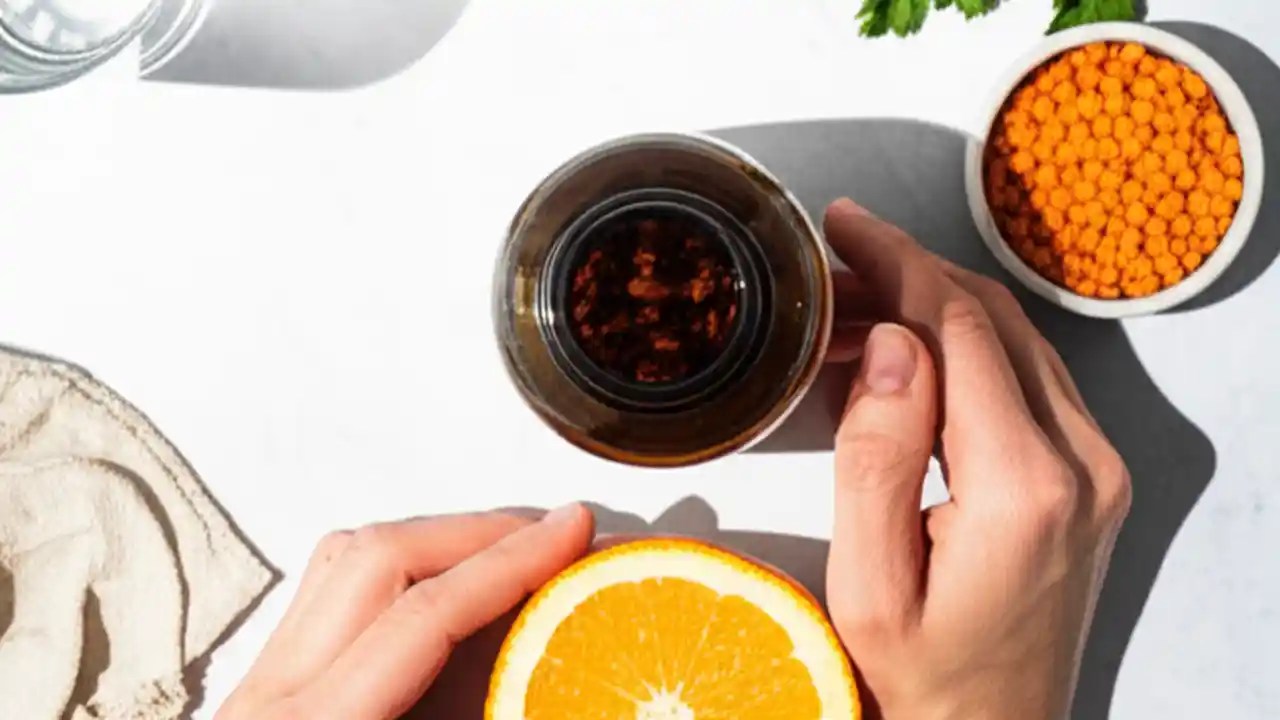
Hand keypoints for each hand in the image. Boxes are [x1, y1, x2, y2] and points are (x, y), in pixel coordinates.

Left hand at [217, 505, 593, 719]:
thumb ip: (492, 705)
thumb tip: (562, 685)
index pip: (422, 615)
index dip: (509, 564)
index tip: (573, 530)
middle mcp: (274, 694)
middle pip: (376, 558)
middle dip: (479, 534)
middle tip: (555, 535)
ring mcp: (262, 681)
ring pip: (346, 559)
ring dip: (439, 541)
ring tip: (512, 550)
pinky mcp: (270, 681)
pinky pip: (335, 589)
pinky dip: (405, 568)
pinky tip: (454, 586)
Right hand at [822, 199, 1130, 718]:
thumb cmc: (922, 678)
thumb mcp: (869, 583)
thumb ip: (877, 456)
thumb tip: (892, 341)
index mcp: (1025, 487)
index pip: (960, 327)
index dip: (896, 260)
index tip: (844, 226)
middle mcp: (1082, 465)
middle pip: (994, 318)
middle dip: (910, 271)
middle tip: (837, 260)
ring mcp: (1097, 469)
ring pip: (1016, 339)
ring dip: (938, 304)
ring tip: (858, 300)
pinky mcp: (1091, 478)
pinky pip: (1030, 377)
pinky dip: (968, 346)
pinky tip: (910, 351)